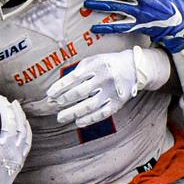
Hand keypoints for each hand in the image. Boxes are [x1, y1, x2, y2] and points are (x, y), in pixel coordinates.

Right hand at [0, 98, 30, 183]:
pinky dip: (25, 127)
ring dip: (18, 115)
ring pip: (21, 130)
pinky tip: (20, 118)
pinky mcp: (21, 158)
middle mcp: (7, 153)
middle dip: (5, 108)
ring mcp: (16, 155)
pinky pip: (27, 139)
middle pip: (10, 124)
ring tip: (12, 103)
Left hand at [42, 45, 167, 126]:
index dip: (60, 87)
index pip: (74, 78)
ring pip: (90, 105)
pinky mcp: (117, 103)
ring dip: (73, 113)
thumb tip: (60, 87)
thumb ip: (79, 71)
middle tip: (53, 107)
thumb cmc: (107, 64)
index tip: (50, 94)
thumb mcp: (93, 60)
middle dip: (64, 101)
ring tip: (61, 118)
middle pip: (80, 92)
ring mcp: (112, 92)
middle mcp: (104, 78)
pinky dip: (89, 119)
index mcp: (97, 65)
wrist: (134, 68)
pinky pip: (102, 113)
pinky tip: (78, 122)